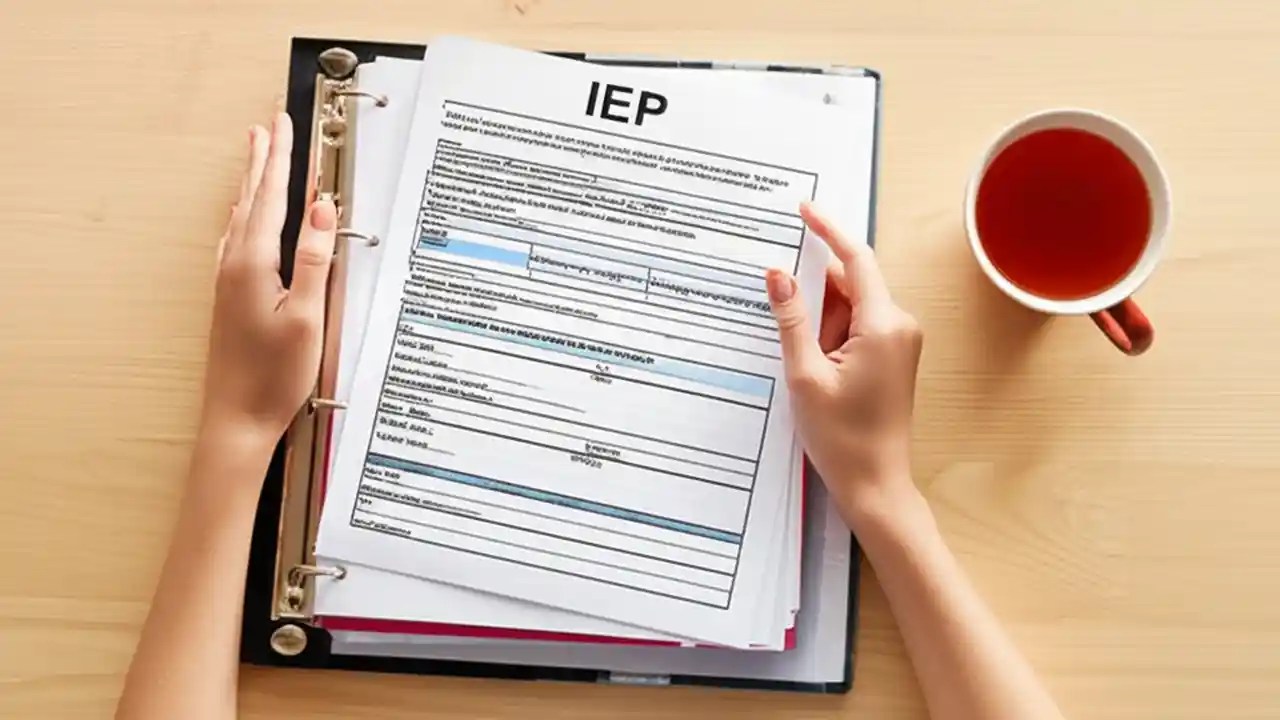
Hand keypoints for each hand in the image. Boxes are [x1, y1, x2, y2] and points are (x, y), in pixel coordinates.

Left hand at [202, 113, 336, 441]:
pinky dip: (246, 215)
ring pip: (242, 217)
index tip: (283, 124)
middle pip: (251, 199)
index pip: (271, 197)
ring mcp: (228, 281)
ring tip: (256, 156)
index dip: (280, 158)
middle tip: (267, 126)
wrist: (236, 418)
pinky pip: (237, 239)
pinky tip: (246, 219)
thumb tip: (324, 209)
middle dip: (262, 160)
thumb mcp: (307, 316)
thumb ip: (316, 259)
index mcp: (254, 264)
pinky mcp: (229, 297)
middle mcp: (234, 265)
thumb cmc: (273, 376)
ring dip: (252, 183)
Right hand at [765, 202, 923, 528]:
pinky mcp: (891, 357)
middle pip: (849, 283)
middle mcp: (899, 325)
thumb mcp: (805, 375)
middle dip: (812, 293)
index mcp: (883, 324)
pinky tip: (809, 359)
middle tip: (780, 314)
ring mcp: (898, 342)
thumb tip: (778, 274)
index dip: (827, 230)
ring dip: (819, 320)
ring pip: (850, 307)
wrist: (876, 486)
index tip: (804, 209)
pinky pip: (856, 327)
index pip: (855, 259)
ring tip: (801, 362)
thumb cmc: (842, 438)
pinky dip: (829, 333)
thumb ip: (791, 319)